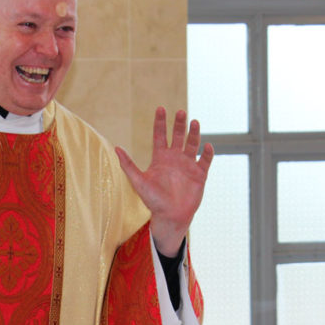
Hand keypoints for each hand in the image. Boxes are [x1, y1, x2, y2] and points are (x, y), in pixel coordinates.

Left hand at [115, 107, 213, 255]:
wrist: (170, 216)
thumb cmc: (153, 200)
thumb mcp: (138, 181)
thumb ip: (128, 165)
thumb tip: (116, 148)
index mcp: (160, 158)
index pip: (160, 135)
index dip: (160, 122)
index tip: (160, 108)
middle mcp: (174, 159)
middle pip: (178, 136)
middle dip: (179, 124)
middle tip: (180, 112)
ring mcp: (188, 165)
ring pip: (193, 144)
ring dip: (194, 134)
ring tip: (195, 122)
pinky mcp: (200, 174)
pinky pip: (206, 160)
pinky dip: (207, 153)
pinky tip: (207, 146)